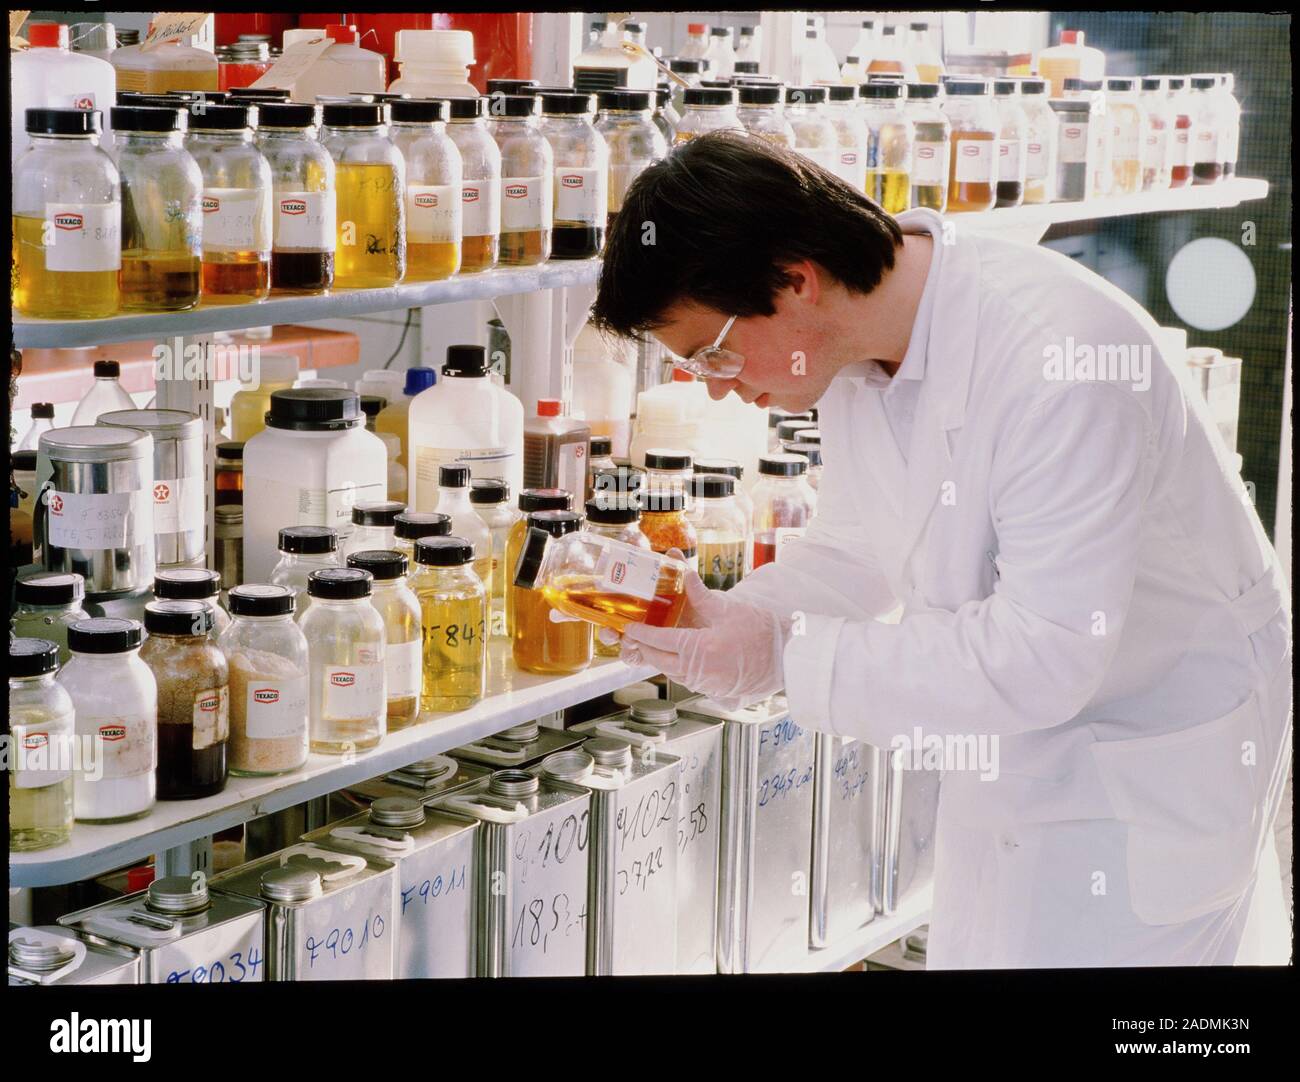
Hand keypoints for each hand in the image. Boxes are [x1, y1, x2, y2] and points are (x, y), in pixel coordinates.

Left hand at [613, 552, 790, 709]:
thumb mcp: (728, 610)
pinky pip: (684, 677)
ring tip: (649, 642)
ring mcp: (704, 683)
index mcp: (699, 649)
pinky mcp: (711, 689)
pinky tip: (674, 654)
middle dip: (643, 647)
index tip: (629, 627)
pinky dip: (674, 665)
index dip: (641, 633)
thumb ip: (701, 595)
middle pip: (658, 659)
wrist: (785, 658)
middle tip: (634, 634)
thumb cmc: (761, 633)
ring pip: (669, 670)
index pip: (659, 641)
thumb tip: (684, 575)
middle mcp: (698, 670)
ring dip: (658, 657)